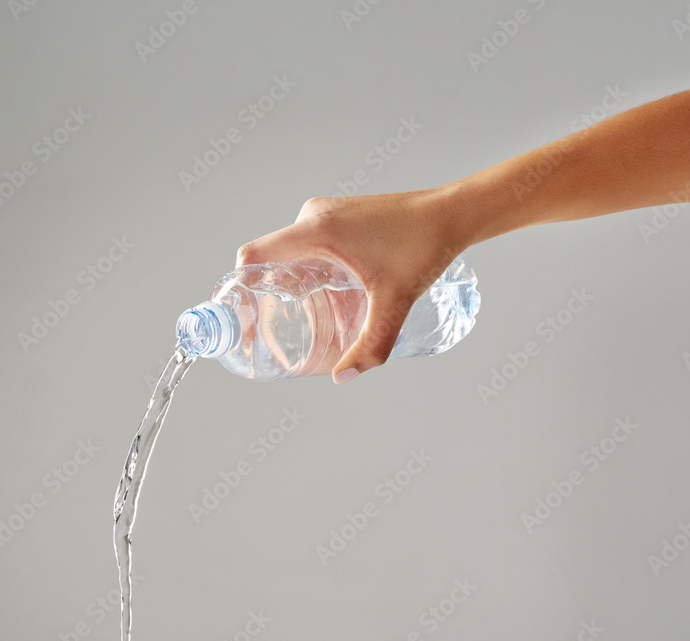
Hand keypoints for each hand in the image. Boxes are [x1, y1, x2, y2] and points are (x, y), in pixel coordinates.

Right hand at [235, 187, 464, 383]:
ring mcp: (325, 213)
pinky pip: (305, 244)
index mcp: (316, 231)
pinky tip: (324, 292)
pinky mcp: (337, 216)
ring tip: (301, 315)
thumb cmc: (424, 248)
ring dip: (288, 282)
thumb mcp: (394, 303)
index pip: (253, 255)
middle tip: (272, 327)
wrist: (450, 214)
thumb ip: (371, 345)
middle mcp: (313, 217)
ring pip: (288, 252)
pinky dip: (305, 269)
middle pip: (268, 259)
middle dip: (265, 294)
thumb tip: (342, 377)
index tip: (241, 314)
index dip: (239, 286)